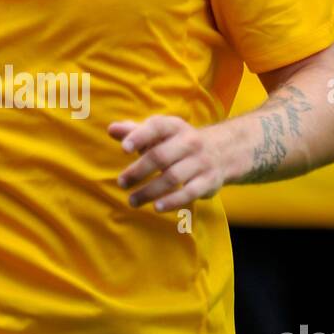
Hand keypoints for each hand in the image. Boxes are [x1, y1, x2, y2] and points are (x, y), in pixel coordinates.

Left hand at [109, 115, 228, 211]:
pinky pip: (189, 193)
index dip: (139, 136)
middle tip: (121, 183)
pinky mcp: (208, 181)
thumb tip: (112, 129)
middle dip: (138, 171)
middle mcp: (189, 142)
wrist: (221, 152)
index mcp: (174, 127)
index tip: (123, 148)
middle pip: (160, 156)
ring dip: (149, 191)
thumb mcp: (160, 133)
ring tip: (132, 200)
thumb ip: (135, 131)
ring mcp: (200, 162)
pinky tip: (156, 207)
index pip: (156, 127)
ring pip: (172, 177)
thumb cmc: (178, 143)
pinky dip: (172, 201)